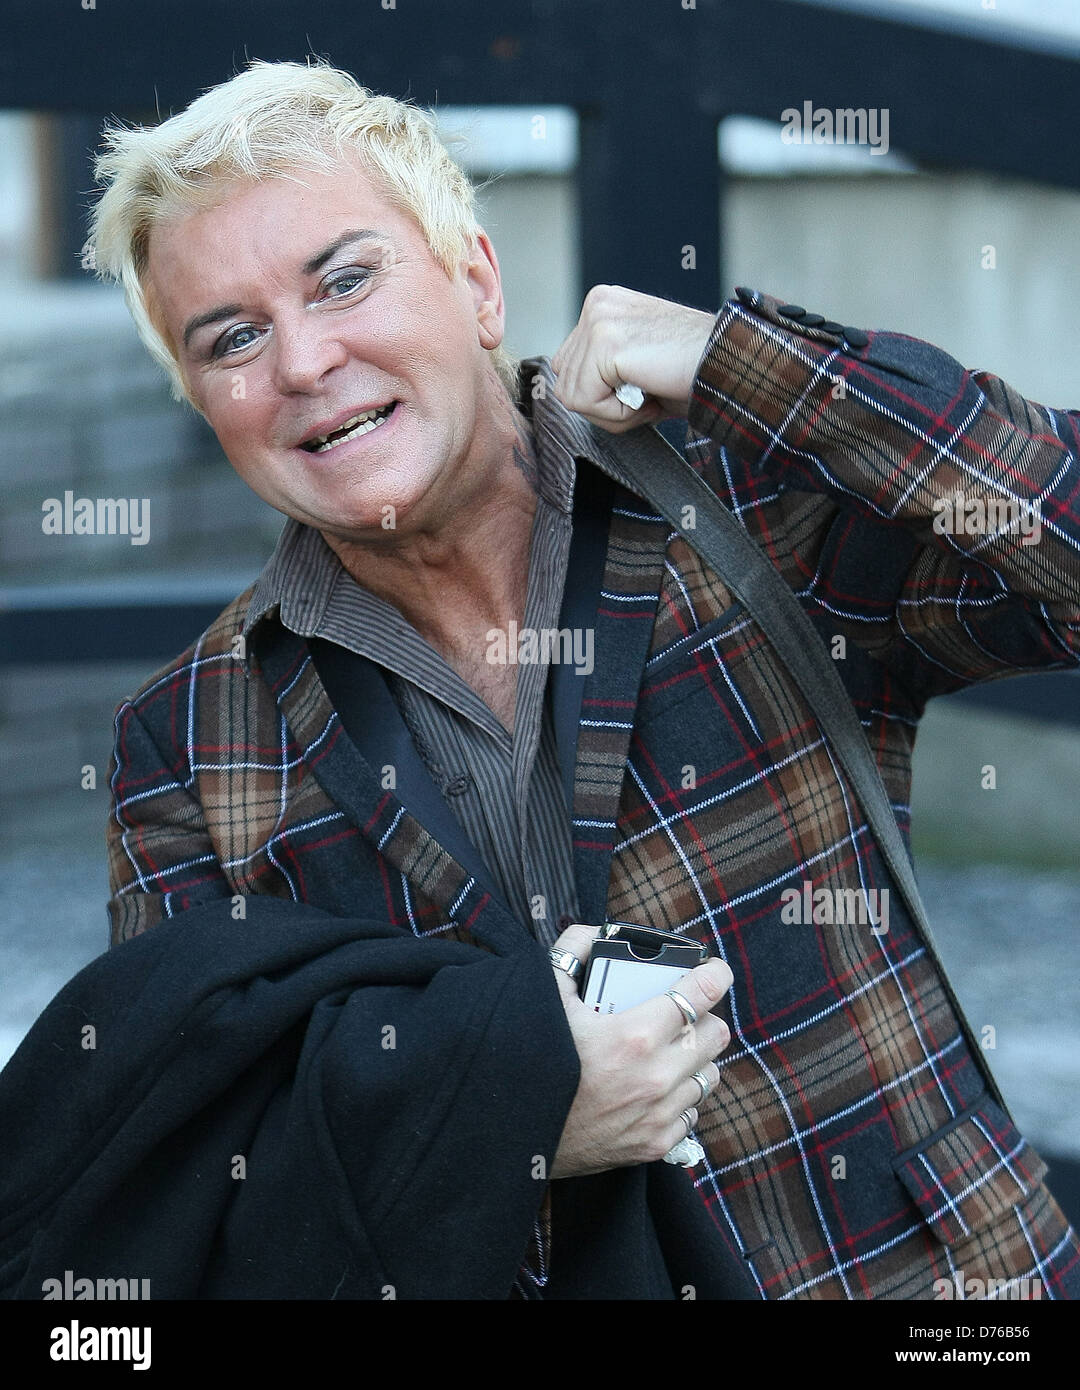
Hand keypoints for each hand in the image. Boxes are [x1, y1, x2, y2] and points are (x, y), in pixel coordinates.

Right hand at [548, 921, 733, 1179]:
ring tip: (669, 1051)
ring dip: (694, 1058)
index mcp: (634, 1035)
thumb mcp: (545, 994)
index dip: (715, 976)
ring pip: (709, 1076)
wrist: (512, 1131)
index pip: (702, 995)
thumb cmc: (529, 1060)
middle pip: (715, 1035)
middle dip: (703, 1017)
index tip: (714, 971)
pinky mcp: (653, 1145)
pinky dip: (681, 1097)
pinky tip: (656, 1087)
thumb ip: (573, 951)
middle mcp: (655, 1077)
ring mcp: (657, 1115)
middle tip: (682, 1012)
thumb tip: (597, 932)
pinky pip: (692, 1113)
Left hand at [551, 285, 715, 431]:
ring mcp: (599, 320)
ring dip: (613, 411)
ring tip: (650, 392)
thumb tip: (569, 393)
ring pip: (572, 395)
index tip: (642, 385)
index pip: (568, 367)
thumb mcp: (634, 366)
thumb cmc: (691, 371)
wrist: (730, 365)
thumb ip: (600, 371)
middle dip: (604, 404)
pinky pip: (585, 402)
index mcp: (603, 304)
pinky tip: (649, 395)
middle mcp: (597, 304)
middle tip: (647, 393)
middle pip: (564, 382)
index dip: (601, 393)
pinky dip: (619, 415)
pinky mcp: (605, 343)